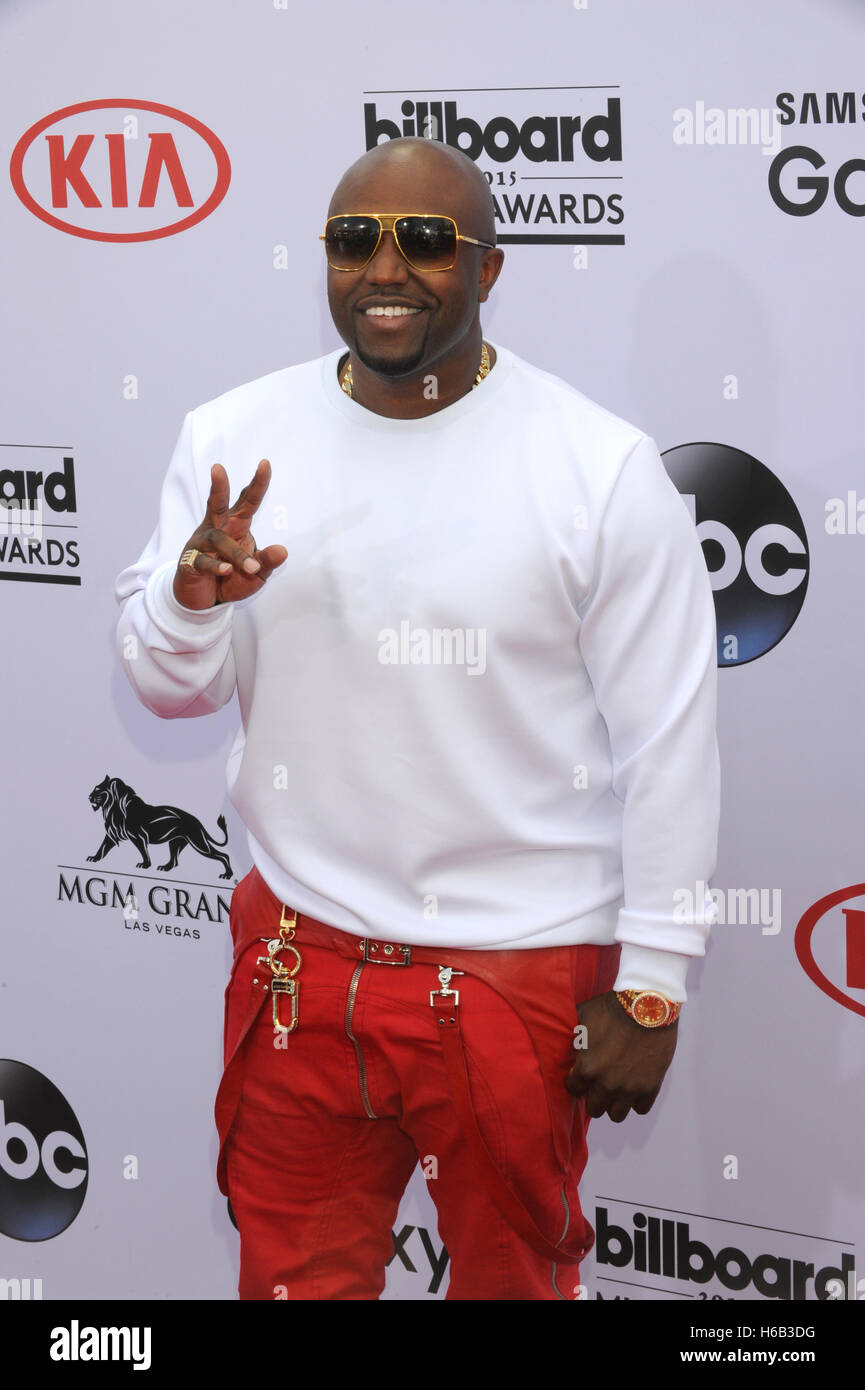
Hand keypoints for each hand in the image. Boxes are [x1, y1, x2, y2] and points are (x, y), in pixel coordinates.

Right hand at [173, 461, 287, 609]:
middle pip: (216, 504)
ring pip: (217, 539)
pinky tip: (226, 570)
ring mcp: (200, 544)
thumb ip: (267, 562)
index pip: (248, 501)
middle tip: (217, 468)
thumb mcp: (256, 574)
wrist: (204, 601)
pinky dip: (216, 566)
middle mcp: (216, 529)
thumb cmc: (232, 580)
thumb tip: (283, 551)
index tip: (265, 463)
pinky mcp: (189, 562)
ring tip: (252, 568)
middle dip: (218, 487)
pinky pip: (202, 561)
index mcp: (236, 526)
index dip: (257, 484)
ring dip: (236, 554)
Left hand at [565, 990, 677, 1122]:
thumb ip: (571, 1037)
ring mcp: (630, 1089)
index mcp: (587, 1069)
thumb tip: (565, 1046)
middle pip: (594, 1109)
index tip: (582, 1074)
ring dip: (615, 1103)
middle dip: (594, 1096)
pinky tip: (634, 1085)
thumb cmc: (612, 1008)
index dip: (577, 1081)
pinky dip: (637, 1100)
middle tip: (600, 1083)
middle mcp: (607, 1085)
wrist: (648, 1004)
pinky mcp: (651, 1087)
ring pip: (616, 1115)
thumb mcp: (582, 1018)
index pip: (574, 1090)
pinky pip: (641, 1109)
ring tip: (617, 1088)